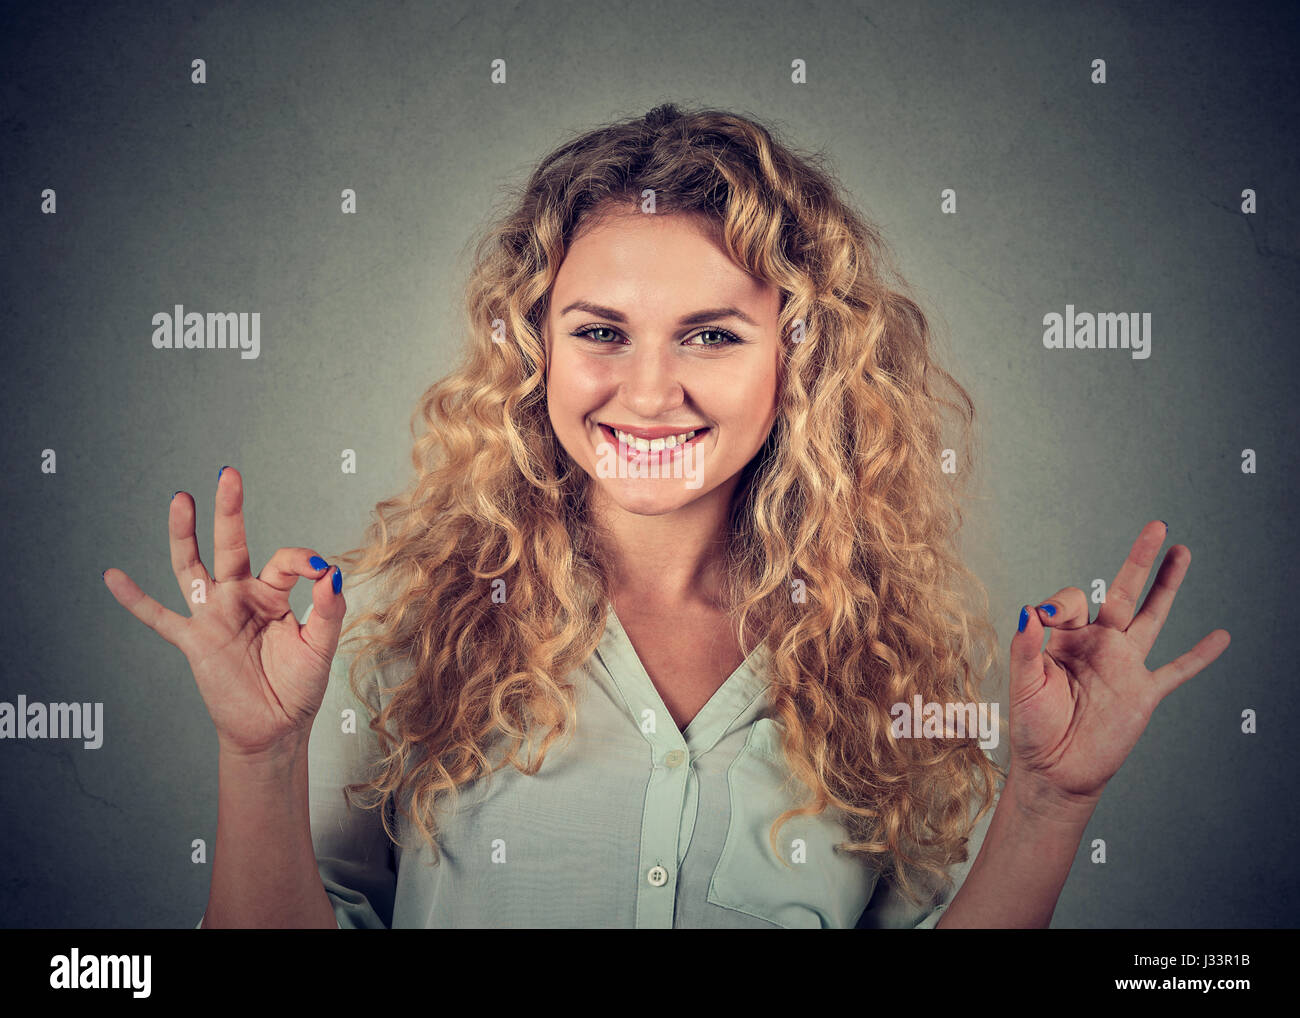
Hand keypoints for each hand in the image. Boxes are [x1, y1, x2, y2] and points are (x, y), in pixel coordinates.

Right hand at [103, 466, 346, 758]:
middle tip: (229, 474)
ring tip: (180, 500)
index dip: (302, 561)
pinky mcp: (194, 642)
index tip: (318, 570)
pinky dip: (135, 600)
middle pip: (231, 545)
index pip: (284, 561)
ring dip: (184, 536)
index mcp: (274, 595)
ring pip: (192, 568)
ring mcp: (214, 617)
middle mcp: (241, 597)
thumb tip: (330, 572)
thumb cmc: (299, 686)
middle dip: (229, 511)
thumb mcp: (321, 646)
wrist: (275, 729)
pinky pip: (159, 618)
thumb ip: (328, 610)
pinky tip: (113, 577)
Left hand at [1007, 520, 1229, 817]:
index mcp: (1065, 638)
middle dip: (1139, 560)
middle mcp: (1097, 644)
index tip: (1047, 617)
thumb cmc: (1032, 726)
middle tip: (1157, 526)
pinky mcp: (1144, 693)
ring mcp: (1124, 666)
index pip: (1071, 601)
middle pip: (1123, 592)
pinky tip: (1220, 637)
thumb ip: (1027, 646)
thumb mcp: (1023, 683)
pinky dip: (1200, 655)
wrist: (1055, 770)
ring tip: (1183, 552)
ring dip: (1168, 586)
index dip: (1060, 604)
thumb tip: (1030, 611)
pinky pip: (1177, 670)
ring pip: (1153, 617)